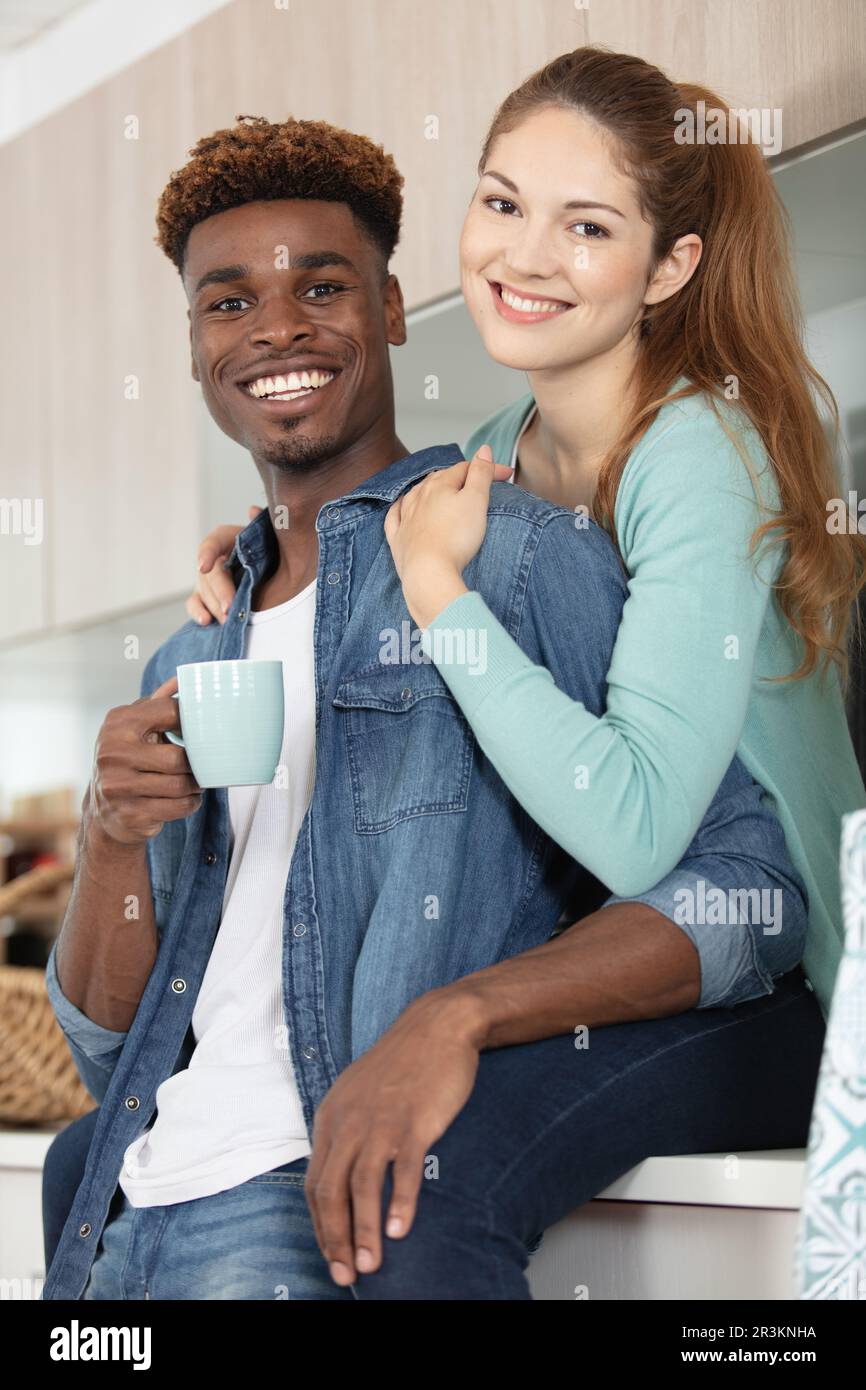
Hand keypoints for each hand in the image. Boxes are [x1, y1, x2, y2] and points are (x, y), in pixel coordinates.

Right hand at [88, 675, 202, 843]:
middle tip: (198, 766)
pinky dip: (190, 804)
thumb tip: (183, 678)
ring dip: (194, 786)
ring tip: (194, 783)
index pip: (170, 711)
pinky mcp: (129, 814)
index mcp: (118, 723)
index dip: (191, 721)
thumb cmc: (128, 760)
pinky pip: (178, 807)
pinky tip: (185, 799)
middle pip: (178, 758)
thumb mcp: (135, 727)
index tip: (197, 731)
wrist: (103, 810)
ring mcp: (118, 786)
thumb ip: (158, 703)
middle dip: (194, 765)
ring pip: (180, 786)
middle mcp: (112, 753)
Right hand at [185, 505, 261, 625]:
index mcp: (226, 539)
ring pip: (204, 592)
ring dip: (214, 606)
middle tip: (230, 607)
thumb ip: (262, 523)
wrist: (270, 567)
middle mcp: (213, 558)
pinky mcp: (204, 596)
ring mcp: (207, 579)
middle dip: (220, 592)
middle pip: (211, 575)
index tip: (204, 567)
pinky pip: (195, 604)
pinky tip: (206, 621)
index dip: (207, 553)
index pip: (213, 543)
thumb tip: (252, 511)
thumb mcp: (268, 534)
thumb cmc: (267, 548)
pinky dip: (198, 613)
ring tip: (228, 619)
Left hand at [304, 988, 483, 1285]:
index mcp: (331, 1117)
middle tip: (345, 1275)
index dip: (320, 1226)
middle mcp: (349, 1121)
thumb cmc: (401, 1065)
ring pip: (362, 1186)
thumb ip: (347, 1132)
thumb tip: (341, 1177)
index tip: (330, 1257)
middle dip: (334, 1239)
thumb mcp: (358, 1094)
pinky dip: (399, 1202)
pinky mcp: (414, 1120)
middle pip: (331, 1190)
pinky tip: (399, 1229)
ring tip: (370, 1265)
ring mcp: (381, 1121)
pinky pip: (403, 1169)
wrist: (436, 1026)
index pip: (314, 1183)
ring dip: (363, 1231)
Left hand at [383, 446, 512, 627]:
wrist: (429, 574)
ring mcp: (406, 518)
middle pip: (440, 479)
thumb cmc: (455, 538)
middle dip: (460, 477)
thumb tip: (483, 449)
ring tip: (443, 490)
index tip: (507, 476)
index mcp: (439, 485)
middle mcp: (419, 497)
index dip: (488, 469)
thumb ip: (480, 472)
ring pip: (416, 494)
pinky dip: (400, 509)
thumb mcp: (476, 500)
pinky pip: (395, 517)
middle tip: (480, 483)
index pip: (466, 468)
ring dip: (431, 490)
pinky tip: (402, 507)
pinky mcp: (398, 540)